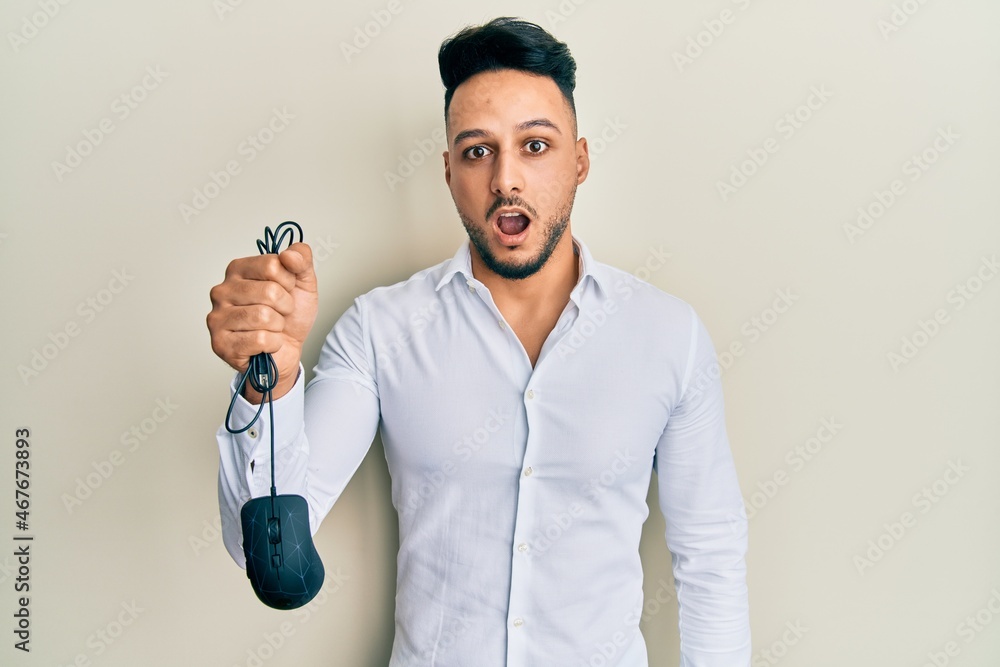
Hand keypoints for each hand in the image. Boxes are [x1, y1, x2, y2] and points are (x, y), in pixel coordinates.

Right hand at [207, 242, 317, 401]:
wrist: (288, 350)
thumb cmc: (290, 316)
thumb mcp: (303, 283)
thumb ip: (301, 259)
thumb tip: (289, 254)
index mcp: (238, 270)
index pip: (272, 265)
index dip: (288, 282)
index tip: (285, 291)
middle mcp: (221, 291)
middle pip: (269, 291)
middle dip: (285, 307)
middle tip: (280, 314)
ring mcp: (217, 318)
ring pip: (264, 316)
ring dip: (278, 326)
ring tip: (272, 328)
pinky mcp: (220, 343)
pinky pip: (260, 340)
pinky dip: (272, 344)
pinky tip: (265, 344)